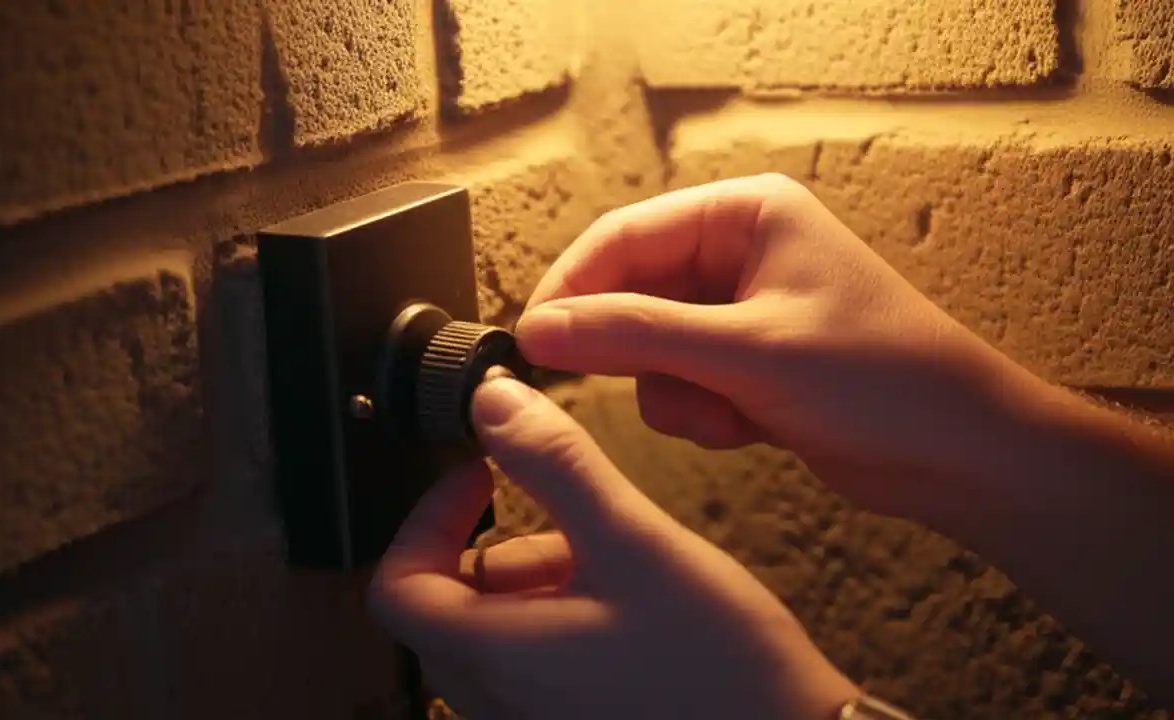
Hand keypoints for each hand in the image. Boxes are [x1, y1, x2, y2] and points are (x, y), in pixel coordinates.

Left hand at [368, 376, 857, 718]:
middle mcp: (501, 705)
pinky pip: (532, 666)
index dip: (426, 517)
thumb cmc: (721, 672)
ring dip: (534, 582)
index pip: (398, 586)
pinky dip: (560, 620)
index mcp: (497, 658)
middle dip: (493, 545)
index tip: (476, 478)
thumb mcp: (634, 542)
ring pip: (492, 635)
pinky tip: (629, 606)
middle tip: (560, 519)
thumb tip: (493, 406)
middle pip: (444, 607)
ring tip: (614, 564)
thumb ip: (556, 467)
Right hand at [516, 174, 1050, 519]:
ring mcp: (740, 313)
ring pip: (648, 347)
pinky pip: (678, 384)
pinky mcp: (745, 365)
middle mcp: (739, 254)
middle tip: (628, 386)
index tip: (533, 339)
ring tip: (725, 414)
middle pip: (631, 292)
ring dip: (673, 391)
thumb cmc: (882, 378)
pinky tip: (747, 428)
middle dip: (635, 350)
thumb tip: (539, 328)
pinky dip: (699, 413)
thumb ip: (633, 335)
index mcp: (745, 214)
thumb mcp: (745, 351)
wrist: (961, 453)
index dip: (572, 286)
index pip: (624, 235)